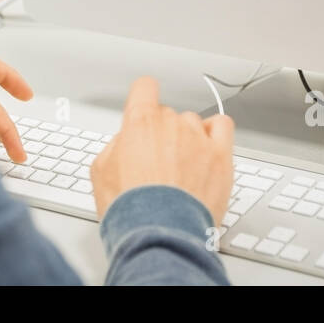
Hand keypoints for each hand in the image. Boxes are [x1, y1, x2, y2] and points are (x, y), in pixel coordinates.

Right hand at [91, 76, 234, 224]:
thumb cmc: (130, 209)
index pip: (144, 88)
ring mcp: (198, 138)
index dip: (142, 96)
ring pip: (193, 122)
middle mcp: (171, 124)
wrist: (159, 234)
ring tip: (182, 168)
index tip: (143, 105)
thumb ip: (114, 147)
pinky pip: (222, 126)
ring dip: (187, 138)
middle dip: (160, 133)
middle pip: (167, 114)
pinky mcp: (220, 155)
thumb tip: (124, 141)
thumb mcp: (100, 173)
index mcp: (140, 123)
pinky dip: (215, 131)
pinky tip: (208, 146)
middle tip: (156, 163)